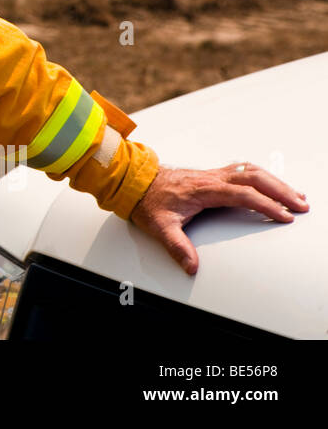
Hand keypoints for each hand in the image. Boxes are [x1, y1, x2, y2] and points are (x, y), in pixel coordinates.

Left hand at [128, 162, 309, 274]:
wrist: (134, 181)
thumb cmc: (147, 201)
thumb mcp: (159, 227)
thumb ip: (177, 246)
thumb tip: (191, 265)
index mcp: (204, 189)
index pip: (242, 194)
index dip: (265, 204)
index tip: (283, 216)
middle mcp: (212, 178)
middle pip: (254, 178)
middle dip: (280, 191)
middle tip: (300, 205)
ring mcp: (212, 175)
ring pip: (250, 171)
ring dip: (275, 181)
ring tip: (295, 194)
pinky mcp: (212, 175)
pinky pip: (242, 170)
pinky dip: (262, 176)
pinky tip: (271, 183)